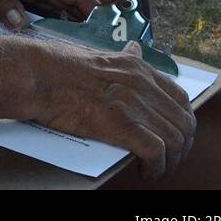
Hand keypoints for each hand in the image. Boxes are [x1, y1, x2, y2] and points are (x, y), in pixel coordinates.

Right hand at [24, 38, 196, 179]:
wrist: (36, 75)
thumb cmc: (58, 67)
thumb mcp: (98, 54)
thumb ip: (122, 57)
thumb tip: (135, 49)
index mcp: (137, 68)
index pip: (180, 98)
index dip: (183, 121)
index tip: (175, 135)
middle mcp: (141, 84)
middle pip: (183, 122)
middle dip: (181, 146)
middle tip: (169, 158)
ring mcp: (133, 104)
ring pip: (175, 139)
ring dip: (171, 161)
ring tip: (158, 168)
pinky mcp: (122, 124)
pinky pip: (156, 152)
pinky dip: (157, 167)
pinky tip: (146, 171)